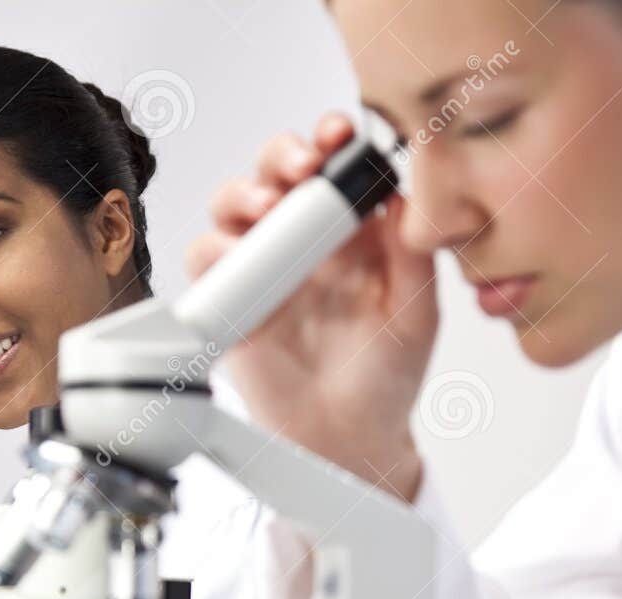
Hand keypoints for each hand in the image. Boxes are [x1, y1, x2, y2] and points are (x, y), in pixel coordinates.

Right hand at [187, 113, 438, 499]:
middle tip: (302, 169)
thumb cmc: (386, 377)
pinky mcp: (230, 301)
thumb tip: (402, 195)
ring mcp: (262, 269)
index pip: (334, 167)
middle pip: (275, 171)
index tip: (338, 137)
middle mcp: (302, 241)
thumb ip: (412, 256)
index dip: (330, 141)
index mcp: (350, 233)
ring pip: (233, 205)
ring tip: (267, 209)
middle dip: (282, 155)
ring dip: (243, 193)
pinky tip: (238, 257)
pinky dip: (214, 248)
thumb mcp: (415, 313)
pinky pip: (205, 259)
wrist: (349, 438)